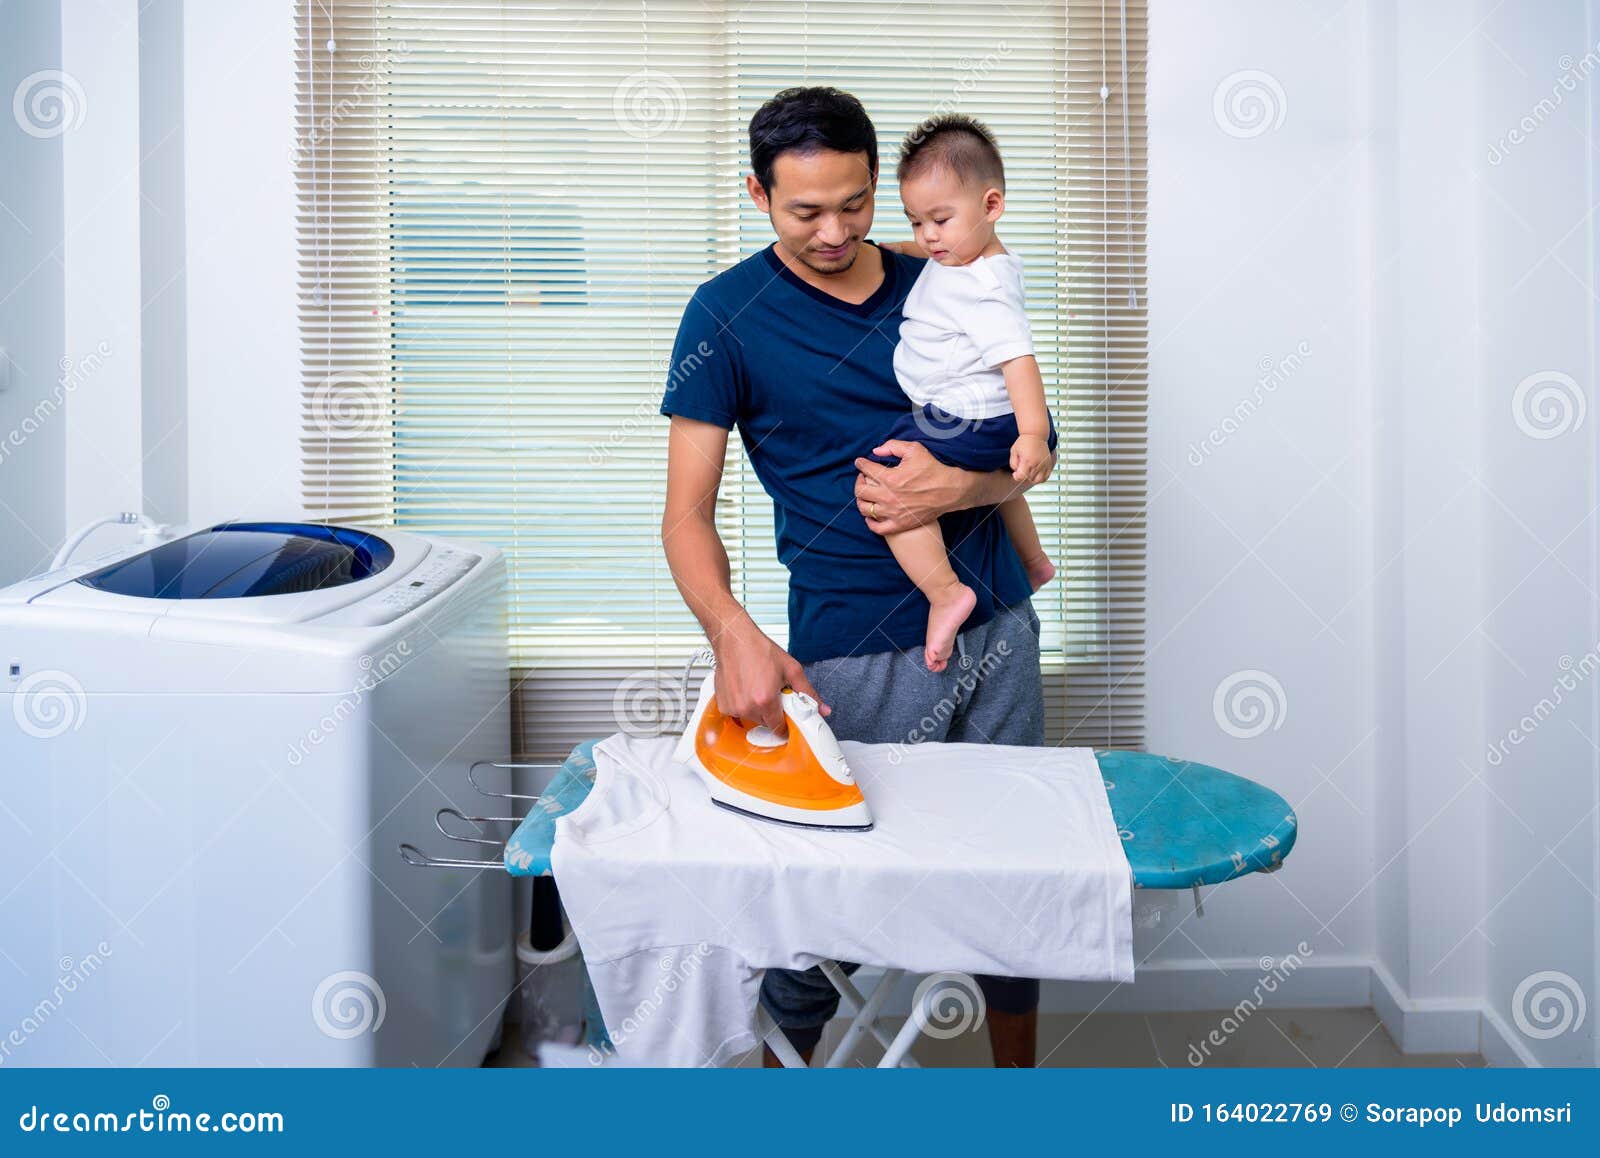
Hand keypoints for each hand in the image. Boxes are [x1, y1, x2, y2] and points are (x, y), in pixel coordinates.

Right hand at [710, 616, 829, 737]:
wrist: (734, 638)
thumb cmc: (759, 650)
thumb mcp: (791, 669)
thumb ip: (808, 692)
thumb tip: (822, 708)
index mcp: (765, 700)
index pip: (779, 729)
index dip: (785, 723)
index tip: (786, 716)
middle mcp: (747, 706)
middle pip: (766, 723)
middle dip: (772, 712)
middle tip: (772, 693)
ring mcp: (733, 707)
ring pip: (751, 718)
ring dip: (757, 708)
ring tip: (758, 688)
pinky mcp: (722, 705)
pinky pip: (738, 713)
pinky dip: (743, 704)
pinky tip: (745, 688)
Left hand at [854, 440, 961, 534]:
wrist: (951, 490)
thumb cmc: (933, 468)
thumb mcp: (915, 449)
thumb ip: (893, 446)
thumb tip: (876, 451)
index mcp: (890, 478)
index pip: (866, 469)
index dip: (861, 464)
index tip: (860, 462)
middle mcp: (888, 497)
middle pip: (860, 491)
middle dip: (858, 481)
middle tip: (863, 477)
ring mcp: (892, 513)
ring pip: (865, 509)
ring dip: (862, 500)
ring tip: (866, 495)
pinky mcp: (899, 524)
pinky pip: (876, 528)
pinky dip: (870, 522)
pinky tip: (871, 515)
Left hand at [1010, 434, 1053, 484]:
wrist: (1036, 435)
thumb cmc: (1023, 442)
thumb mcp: (1013, 451)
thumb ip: (1013, 464)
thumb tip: (1017, 472)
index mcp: (1027, 461)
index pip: (1021, 477)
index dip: (1016, 476)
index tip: (1015, 473)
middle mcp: (1037, 464)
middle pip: (1029, 479)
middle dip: (1024, 476)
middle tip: (1022, 468)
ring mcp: (1044, 464)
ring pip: (1038, 480)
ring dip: (1032, 479)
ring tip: (1029, 471)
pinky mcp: (1049, 464)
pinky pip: (1046, 477)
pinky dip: (1040, 478)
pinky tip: (1036, 474)